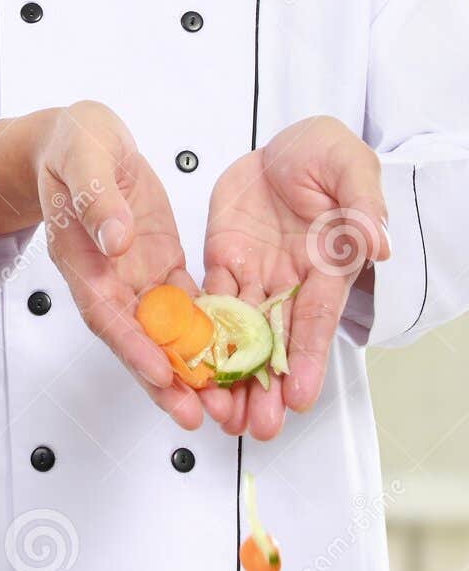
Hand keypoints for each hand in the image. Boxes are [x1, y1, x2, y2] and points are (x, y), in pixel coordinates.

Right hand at [35, 103, 205, 429]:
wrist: (82, 139)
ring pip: (162, 333)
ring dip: (188, 369)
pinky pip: (185, 307)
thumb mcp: (82, 157)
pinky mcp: (159, 265)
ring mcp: (134, 276)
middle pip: (135, 338)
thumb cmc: (74, 144)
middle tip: (195, 415)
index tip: (159, 373)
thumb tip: (115, 239)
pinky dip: (205, 335)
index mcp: (80, 256)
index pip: (105, 310)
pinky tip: (230, 358)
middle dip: (163, 380)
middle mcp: (107, 277)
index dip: (131, 345)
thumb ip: (97, 199)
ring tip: (219, 405)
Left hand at [201, 116, 390, 440]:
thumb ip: (363, 205)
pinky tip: (194, 370)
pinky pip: (211, 303)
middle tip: (256, 427)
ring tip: (222, 416)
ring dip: (233, 377)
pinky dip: (202, 337)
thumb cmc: (324, 153)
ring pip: (242, 334)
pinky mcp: (225, 261)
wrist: (283, 142)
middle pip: (278, 340)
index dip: (307, 358)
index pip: (315, 317)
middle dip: (267, 387)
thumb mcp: (350, 166)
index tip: (299, 396)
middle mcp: (292, 278)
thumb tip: (376, 242)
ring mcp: (257, 273)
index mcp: (327, 261)